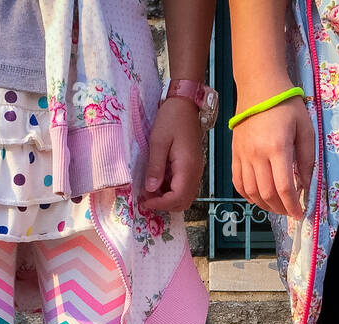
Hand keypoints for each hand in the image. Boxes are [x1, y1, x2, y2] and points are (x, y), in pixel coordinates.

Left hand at [139, 97, 204, 212]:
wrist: (185, 104)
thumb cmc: (171, 119)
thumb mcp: (158, 141)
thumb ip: (155, 167)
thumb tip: (150, 190)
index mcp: (187, 168)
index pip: (177, 198)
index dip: (160, 204)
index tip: (143, 201)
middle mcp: (195, 174)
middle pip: (183, 203)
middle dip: (164, 204)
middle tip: (146, 196)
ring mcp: (195, 172)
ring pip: (184, 197)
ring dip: (167, 199)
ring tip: (150, 189)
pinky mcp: (192, 168)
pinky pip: (184, 188)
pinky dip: (171, 191)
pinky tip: (158, 181)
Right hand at [231, 92, 313, 219]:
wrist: (260, 87)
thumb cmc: (287, 105)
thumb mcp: (305, 130)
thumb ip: (307, 160)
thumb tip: (306, 186)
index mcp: (278, 148)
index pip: (284, 187)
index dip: (292, 205)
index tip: (300, 213)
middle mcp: (257, 155)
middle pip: (267, 193)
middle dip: (280, 208)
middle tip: (290, 211)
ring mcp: (243, 155)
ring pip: (251, 192)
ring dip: (265, 205)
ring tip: (277, 207)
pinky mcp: (235, 153)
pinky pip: (238, 182)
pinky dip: (248, 195)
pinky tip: (259, 198)